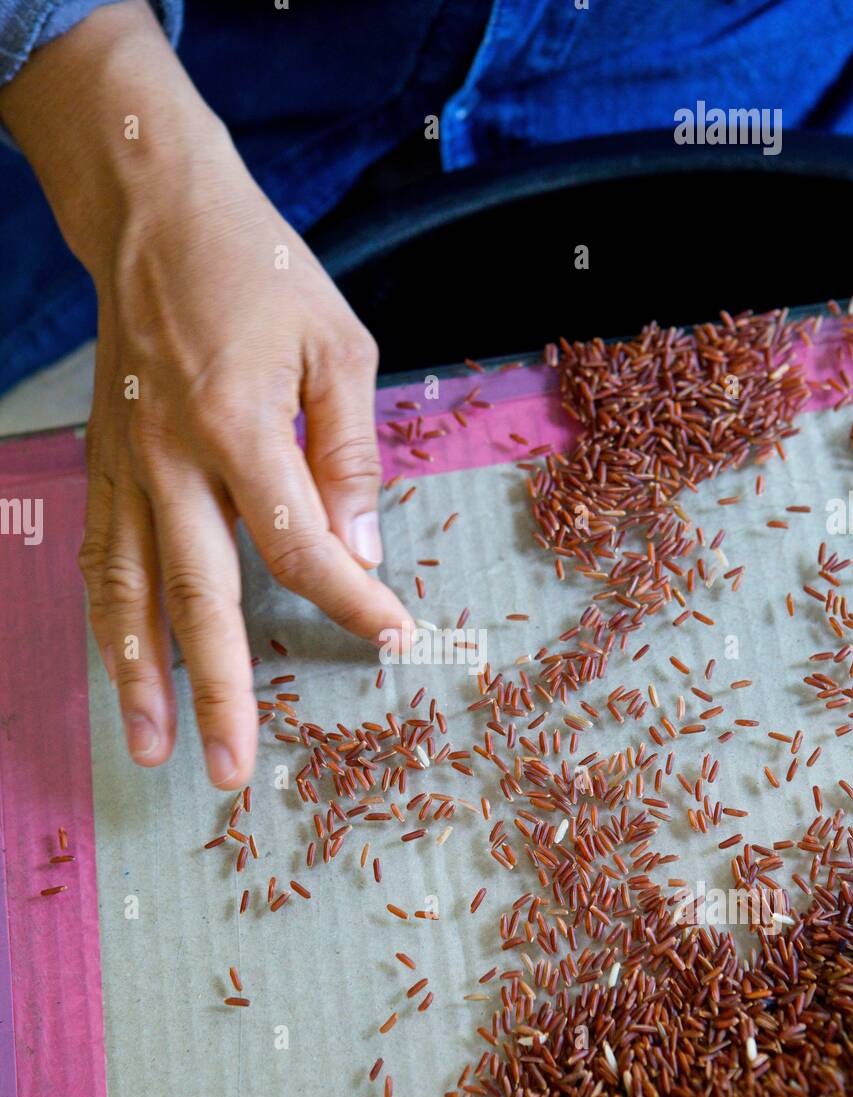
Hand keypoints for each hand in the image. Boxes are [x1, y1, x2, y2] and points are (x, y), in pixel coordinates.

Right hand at [0, 0, 412, 788]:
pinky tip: (124, 666)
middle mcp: (172, 459)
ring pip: (128, 592)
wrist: (152, 212)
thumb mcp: (337, 343)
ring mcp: (126, 466)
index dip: (350, 599)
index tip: (392, 637)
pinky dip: (112, 621)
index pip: (299, 545)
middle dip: (219, 690)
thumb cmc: (256, 268)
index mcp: (240, 425)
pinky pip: (102, 558)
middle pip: (198, 597)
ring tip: (155, 749)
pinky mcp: (104, 463)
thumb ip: (350, 452)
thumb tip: (360, 548)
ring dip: (140, 678)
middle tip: (231, 770)